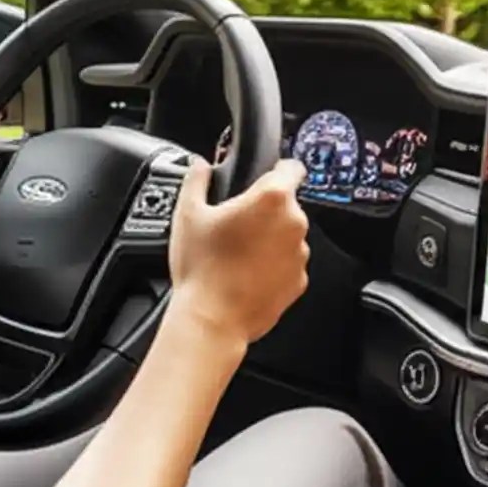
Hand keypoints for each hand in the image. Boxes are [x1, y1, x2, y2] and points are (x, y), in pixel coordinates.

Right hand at [167, 159, 309, 345]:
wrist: (212, 320)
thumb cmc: (201, 268)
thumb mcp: (188, 214)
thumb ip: (196, 180)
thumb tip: (199, 166)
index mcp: (272, 198)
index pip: (292, 168)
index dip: (278, 169)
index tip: (267, 175)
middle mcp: (294, 224)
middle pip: (286, 204)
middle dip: (264, 210)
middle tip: (235, 224)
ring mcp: (299, 254)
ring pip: (287, 235)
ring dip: (269, 238)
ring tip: (237, 254)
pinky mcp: (299, 281)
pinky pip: (287, 263)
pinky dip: (272, 265)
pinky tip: (246, 273)